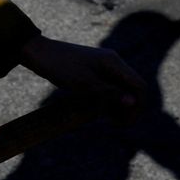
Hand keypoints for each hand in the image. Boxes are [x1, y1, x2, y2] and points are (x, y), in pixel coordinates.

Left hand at [19, 34, 145, 121]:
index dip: (137, 107)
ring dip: (119, 106)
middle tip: (114, 125)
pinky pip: (110, 88)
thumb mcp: (85, 84)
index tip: (123, 124)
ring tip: (106, 121)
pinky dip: (108, 101)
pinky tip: (98, 112)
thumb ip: (110, 93)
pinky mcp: (96, 72)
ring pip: (122, 90)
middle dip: (129, 109)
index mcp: (114, 63)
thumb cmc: (61, 67)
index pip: (139, 86)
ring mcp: (105, 67)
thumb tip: (134, 102)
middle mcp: (114, 63)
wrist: (39, 54)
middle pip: (133, 89)